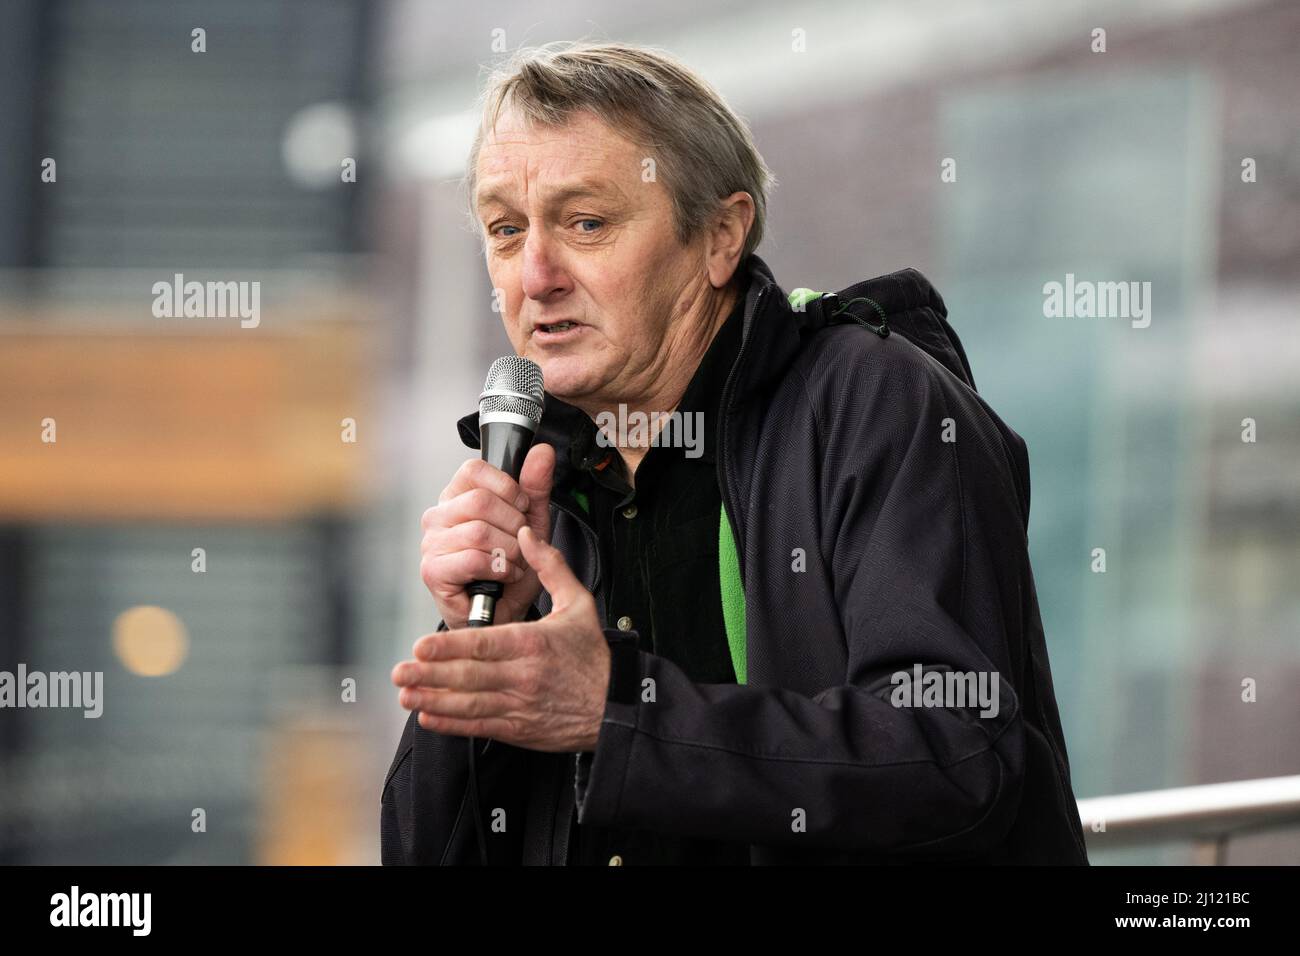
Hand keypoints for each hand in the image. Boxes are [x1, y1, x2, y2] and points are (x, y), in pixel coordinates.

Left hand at [393, 524, 610, 752]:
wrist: (617, 706)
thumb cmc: (594, 655)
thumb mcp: (579, 603)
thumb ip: (550, 566)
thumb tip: (524, 534)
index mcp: (533, 643)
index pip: (484, 645)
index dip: (449, 647)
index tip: (420, 645)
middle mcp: (523, 676)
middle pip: (469, 676)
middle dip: (430, 675)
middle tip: (399, 671)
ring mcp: (520, 706)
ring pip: (469, 704)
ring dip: (433, 700)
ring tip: (405, 694)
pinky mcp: (519, 730)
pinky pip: (479, 727)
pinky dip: (452, 724)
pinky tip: (428, 717)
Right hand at [419, 443, 555, 628]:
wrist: (507, 613)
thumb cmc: (513, 567)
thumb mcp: (532, 522)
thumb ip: (536, 486)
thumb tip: (542, 450)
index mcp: (457, 496)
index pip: (474, 469)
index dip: (508, 487)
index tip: (522, 507)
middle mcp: (438, 516)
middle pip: (480, 501)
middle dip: (514, 524)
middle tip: (521, 542)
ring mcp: (431, 543)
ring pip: (479, 531)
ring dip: (509, 551)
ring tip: (514, 562)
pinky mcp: (433, 571)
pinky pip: (471, 559)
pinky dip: (499, 569)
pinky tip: (504, 575)